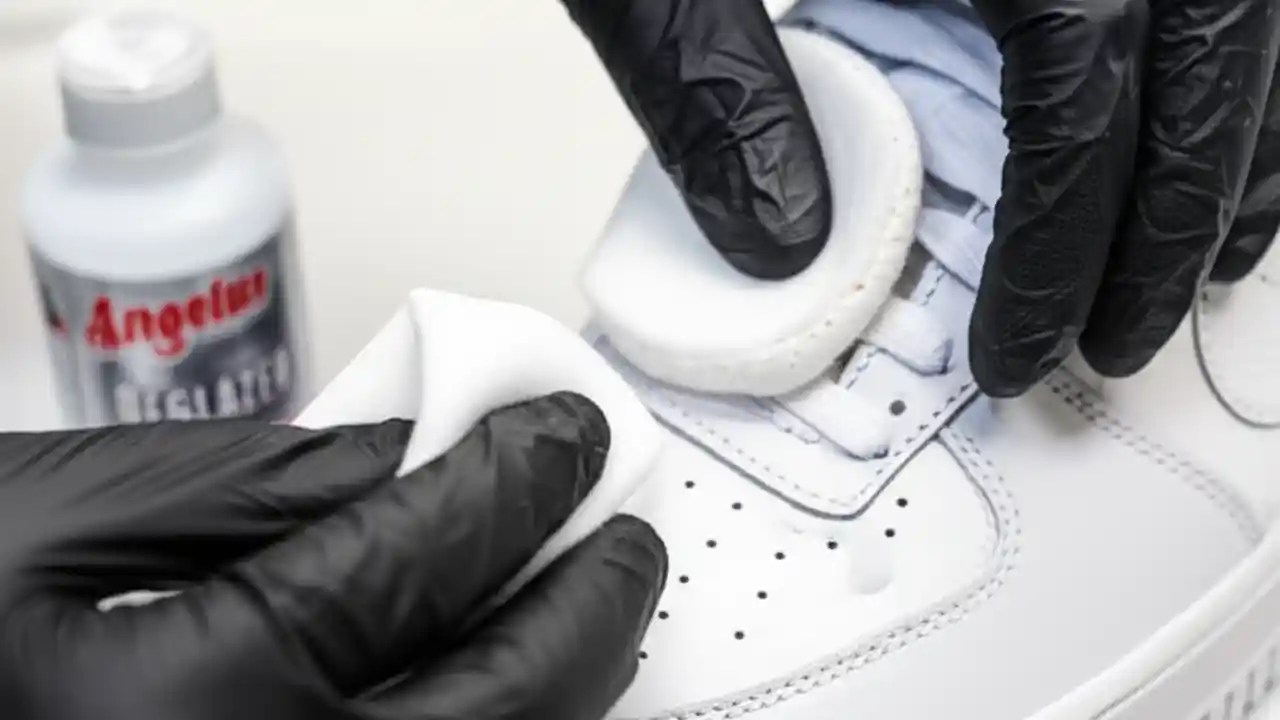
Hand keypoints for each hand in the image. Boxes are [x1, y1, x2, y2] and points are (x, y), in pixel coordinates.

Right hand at [0, 393, 665, 719]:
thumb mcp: (36, 523)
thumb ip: (243, 482)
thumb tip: (412, 453)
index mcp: (189, 709)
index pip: (428, 560)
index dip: (519, 477)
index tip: (568, 432)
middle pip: (512, 704)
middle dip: (593, 605)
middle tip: (627, 530)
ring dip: (573, 691)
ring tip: (595, 606)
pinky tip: (513, 698)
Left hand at [563, 0, 1279, 396]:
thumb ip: (716, 80)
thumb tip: (778, 237)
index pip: (1083, 97)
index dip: (1067, 244)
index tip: (1023, 343)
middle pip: (1208, 62)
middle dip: (1168, 225)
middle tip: (1114, 339)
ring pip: (1254, 15)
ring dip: (1235, 150)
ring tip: (1192, 267)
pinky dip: (1231, 64)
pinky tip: (1208, 125)